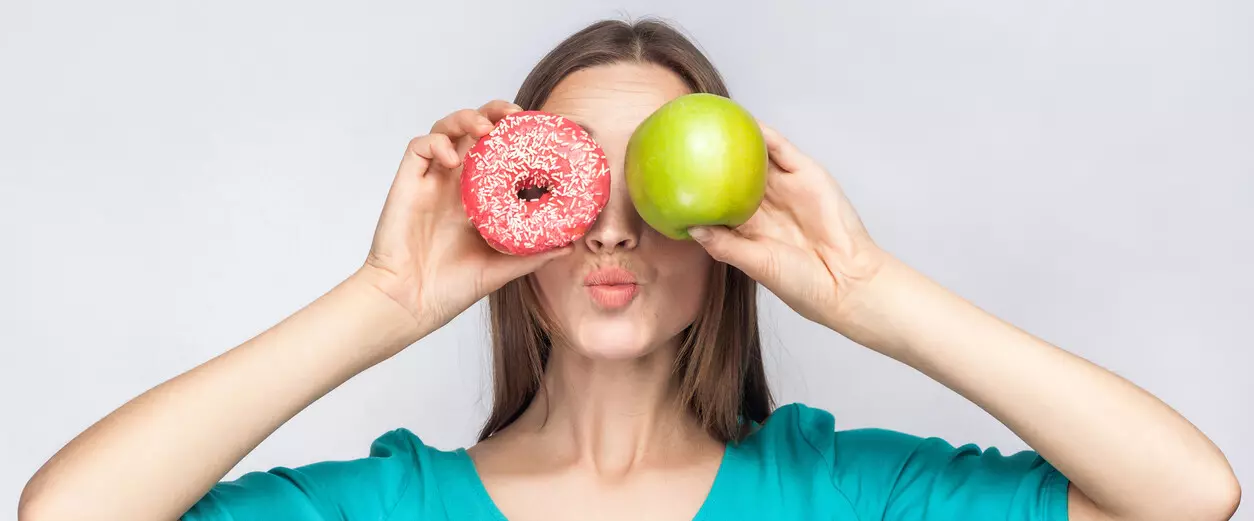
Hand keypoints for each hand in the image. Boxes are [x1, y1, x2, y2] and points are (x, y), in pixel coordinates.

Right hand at [352, 100, 571, 340]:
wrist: (409, 304)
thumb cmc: (450, 289)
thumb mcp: (501, 269)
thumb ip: (532, 254)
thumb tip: (571, 243)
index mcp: (478, 198)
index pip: (498, 153)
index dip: (516, 136)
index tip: (540, 131)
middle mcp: (455, 184)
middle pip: (473, 131)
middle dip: (493, 113)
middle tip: (515, 115)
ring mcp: (431, 181)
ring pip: (446, 130)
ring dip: (466, 119)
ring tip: (486, 129)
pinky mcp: (408, 183)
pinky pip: (419, 147)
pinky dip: (437, 143)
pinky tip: (454, 160)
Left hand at [688, 123, 889, 338]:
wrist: (845, 281)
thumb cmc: (800, 282)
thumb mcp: (754, 263)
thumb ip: (723, 244)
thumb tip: (688, 226)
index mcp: (748, 226)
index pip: (715, 198)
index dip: (695, 184)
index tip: (669, 169)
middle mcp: (763, 203)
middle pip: (731, 171)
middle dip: (710, 153)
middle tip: (682, 133)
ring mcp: (785, 187)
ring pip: (755, 155)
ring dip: (736, 137)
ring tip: (709, 116)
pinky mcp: (805, 174)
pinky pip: (781, 149)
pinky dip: (764, 134)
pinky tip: (744, 121)